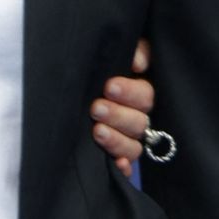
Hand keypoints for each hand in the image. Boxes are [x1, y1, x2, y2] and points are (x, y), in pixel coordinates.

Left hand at [90, 38, 153, 178]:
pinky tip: (116, 165)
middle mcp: (137, 117)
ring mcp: (129, 140)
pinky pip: (126, 166)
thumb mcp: (116, 54)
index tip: (110, 86)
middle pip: (139, 121)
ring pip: (133, 146)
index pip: (145, 95)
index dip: (131, 92)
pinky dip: (122, 167)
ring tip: (97, 131)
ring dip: (117, 140)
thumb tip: (138, 61)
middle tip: (97, 107)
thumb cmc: (98, 67)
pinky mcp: (118, 157)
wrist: (73, 89)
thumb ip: (134, 51)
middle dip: (118, 115)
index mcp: (140, 91)